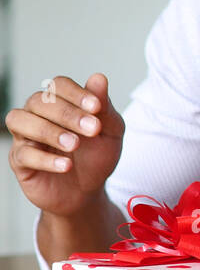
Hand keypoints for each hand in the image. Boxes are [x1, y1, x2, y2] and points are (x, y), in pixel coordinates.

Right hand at [6, 73, 123, 216]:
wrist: (88, 191)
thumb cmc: (97, 156)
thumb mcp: (110, 132)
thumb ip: (104, 107)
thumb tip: (98, 77)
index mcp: (61, 102)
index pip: (58, 85)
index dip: (76, 93)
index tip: (97, 108)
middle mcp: (38, 114)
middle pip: (39, 101)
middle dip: (67, 114)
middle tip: (92, 130)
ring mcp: (25, 137)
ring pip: (20, 120)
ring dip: (49, 131)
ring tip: (74, 145)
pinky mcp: (20, 161)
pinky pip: (23, 153)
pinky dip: (45, 159)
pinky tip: (66, 165)